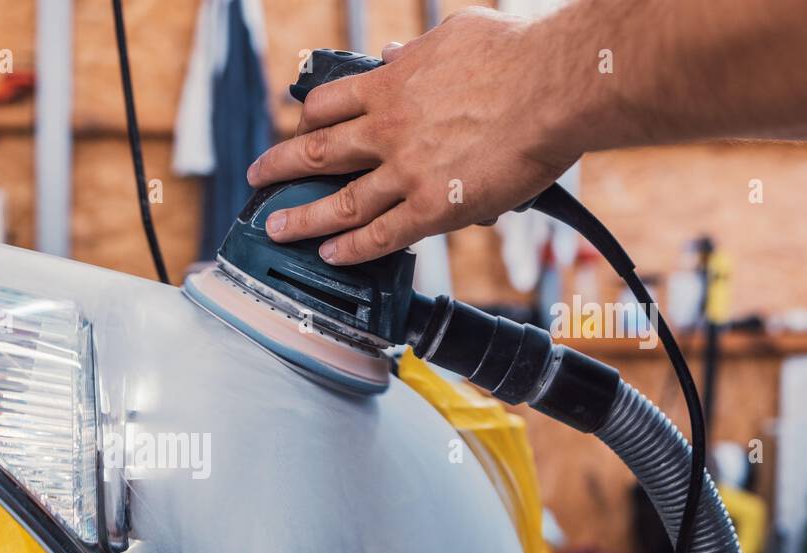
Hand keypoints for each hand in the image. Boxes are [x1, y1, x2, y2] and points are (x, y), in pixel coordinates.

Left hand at [245, 7, 580, 263]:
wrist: (557, 85)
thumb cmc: (518, 54)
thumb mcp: (455, 34)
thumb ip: (418, 51)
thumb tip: (395, 54)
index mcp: (391, 85)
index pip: (328, 104)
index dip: (305, 119)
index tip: (296, 128)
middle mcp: (387, 129)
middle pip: (315, 152)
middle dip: (279, 167)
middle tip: (258, 178)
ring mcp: (406, 172)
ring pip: (338, 202)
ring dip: (300, 218)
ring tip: (276, 228)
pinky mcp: (432, 207)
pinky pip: (381, 236)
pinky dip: (351, 248)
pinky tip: (331, 254)